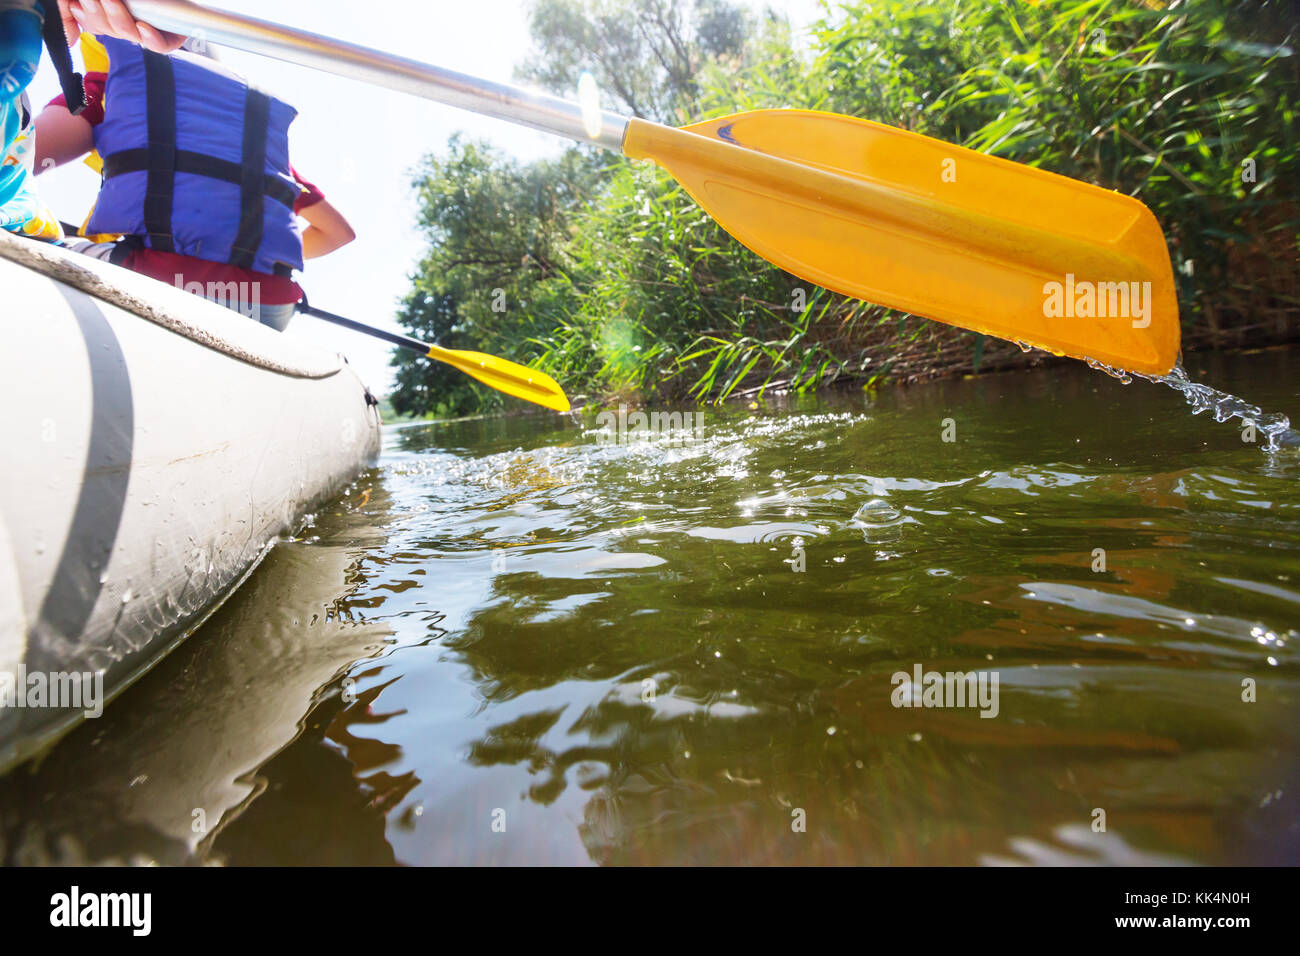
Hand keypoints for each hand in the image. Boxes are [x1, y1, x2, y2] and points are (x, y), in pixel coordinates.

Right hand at [58, 0, 187, 53]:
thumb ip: (65, 6)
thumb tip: (69, 39)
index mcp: (109, 13)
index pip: (91, 22)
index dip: (80, 14)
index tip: (75, 2)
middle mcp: (127, 22)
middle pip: (105, 28)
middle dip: (95, 12)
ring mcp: (149, 29)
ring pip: (128, 33)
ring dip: (116, 16)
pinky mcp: (172, 35)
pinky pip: (161, 46)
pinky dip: (150, 38)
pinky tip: (142, 26)